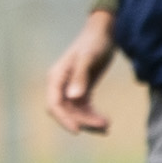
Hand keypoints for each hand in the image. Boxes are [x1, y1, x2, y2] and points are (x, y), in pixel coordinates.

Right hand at [47, 12, 120, 135]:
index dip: (63, 119)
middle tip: (103, 125)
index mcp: (56, 77)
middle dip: (83, 121)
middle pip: (66, 112)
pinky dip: (93, 116)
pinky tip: (105, 122)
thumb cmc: (94, 41)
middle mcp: (61, 85)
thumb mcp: (88, 58)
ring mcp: (71, 88)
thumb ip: (80, 76)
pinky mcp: (82, 89)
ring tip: (107, 125)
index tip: (78, 130)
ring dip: (89, 121)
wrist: (105, 32)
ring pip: (76, 113)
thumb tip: (73, 97)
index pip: (54, 104)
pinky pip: (85, 109)